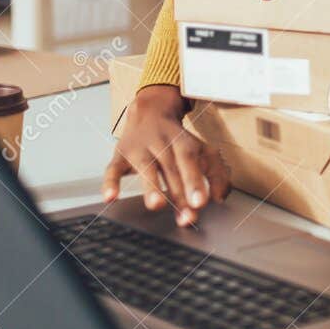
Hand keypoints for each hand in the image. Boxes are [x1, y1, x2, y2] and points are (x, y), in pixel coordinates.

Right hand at [102, 85, 228, 226]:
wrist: (149, 111)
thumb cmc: (177, 139)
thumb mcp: (201, 149)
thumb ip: (216, 173)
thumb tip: (220, 197)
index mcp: (183, 142)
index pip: (190, 162)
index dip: (195, 182)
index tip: (200, 203)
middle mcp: (162, 144)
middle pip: (171, 170)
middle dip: (179, 195)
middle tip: (186, 217)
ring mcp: (139, 150)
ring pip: (145, 169)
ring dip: (151, 187)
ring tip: (156, 205)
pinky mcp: (120, 156)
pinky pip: (113, 169)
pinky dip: (110, 183)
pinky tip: (110, 197)